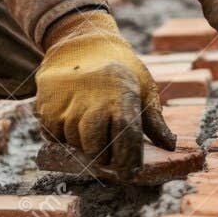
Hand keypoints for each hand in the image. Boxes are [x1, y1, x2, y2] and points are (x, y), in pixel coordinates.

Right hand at [35, 10, 177, 173]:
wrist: (81, 43)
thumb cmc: (120, 70)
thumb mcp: (143, 88)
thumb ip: (154, 120)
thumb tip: (170, 145)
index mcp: (122, 97)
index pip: (126, 138)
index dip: (128, 160)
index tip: (129, 174)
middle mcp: (94, 101)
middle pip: (96, 147)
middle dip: (103, 156)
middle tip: (107, 153)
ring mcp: (68, 104)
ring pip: (74, 143)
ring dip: (82, 144)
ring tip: (89, 127)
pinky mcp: (46, 105)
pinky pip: (53, 136)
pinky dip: (61, 136)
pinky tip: (71, 122)